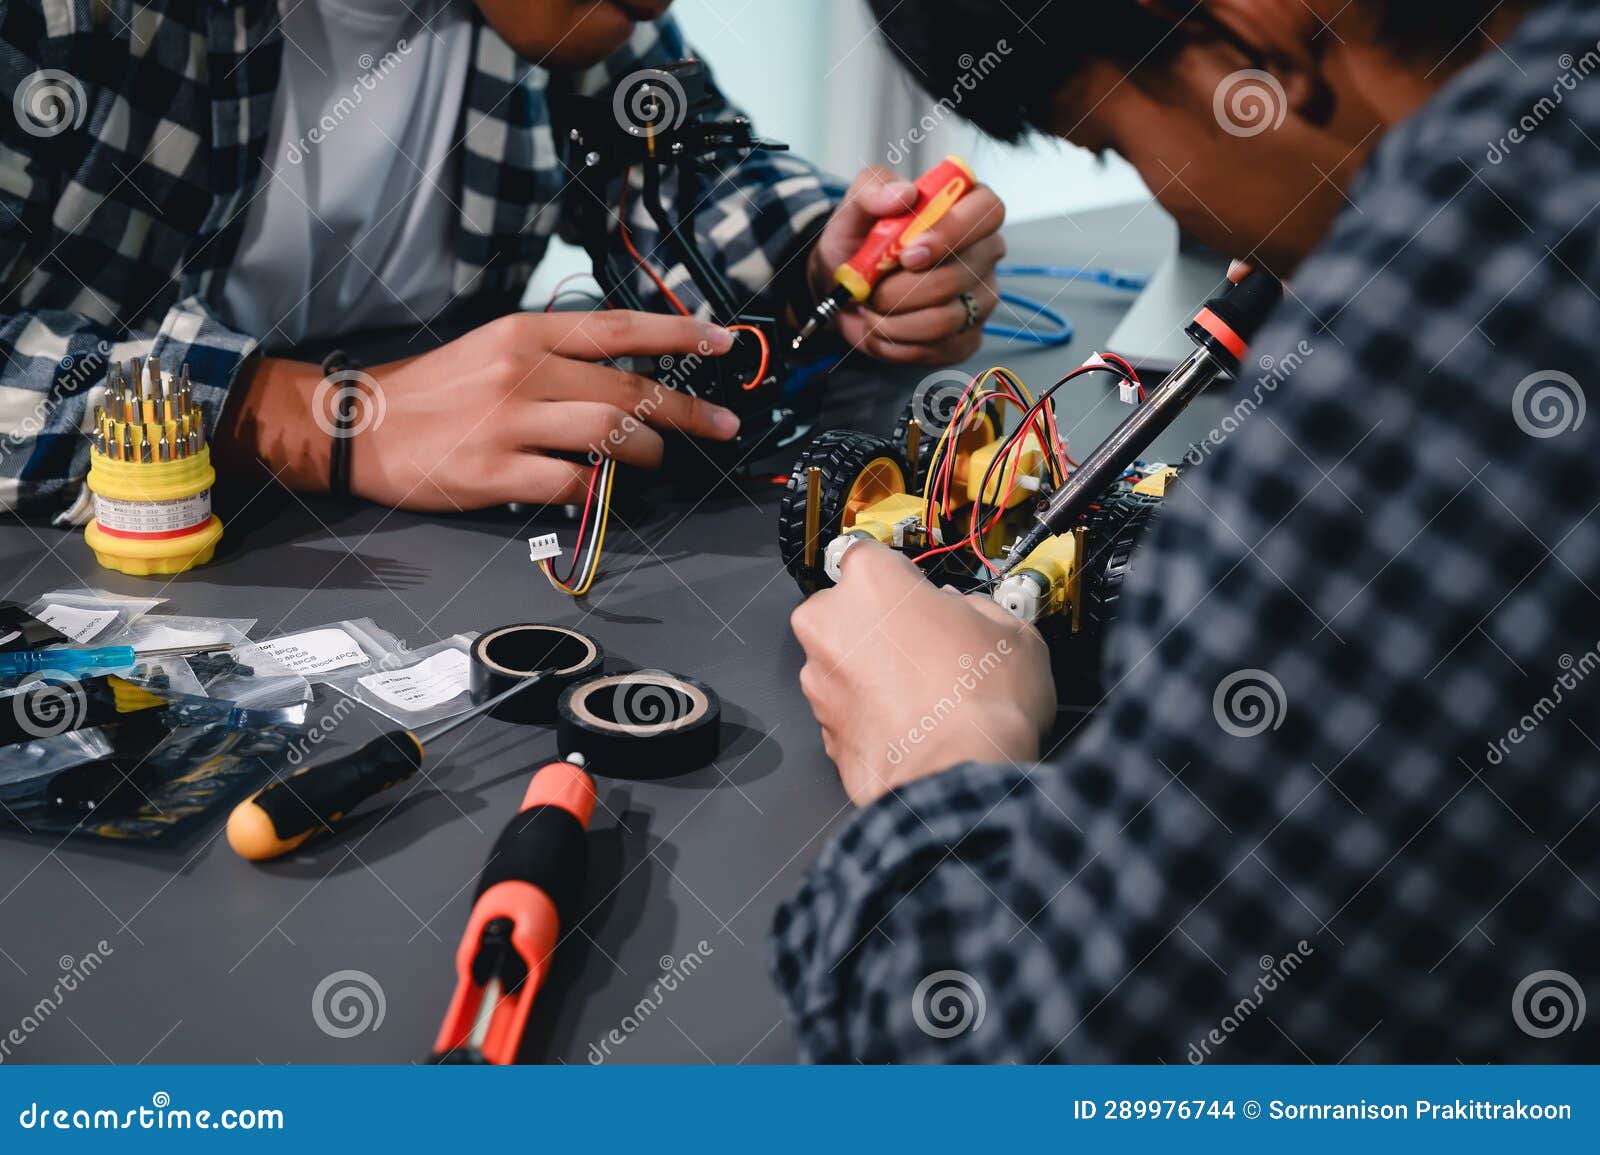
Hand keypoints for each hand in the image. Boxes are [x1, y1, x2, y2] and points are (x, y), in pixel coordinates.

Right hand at [217, 311, 741, 509]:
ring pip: (609, 435)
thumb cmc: (435, 389)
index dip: (679, 332)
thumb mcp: (495, 346)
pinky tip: (600, 490)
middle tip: (725, 424)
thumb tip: (627, 371)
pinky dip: (595, 490)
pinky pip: (569, 484)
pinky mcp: (494, 472)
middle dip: (689, 409)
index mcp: (526, 333)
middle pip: (629, 389)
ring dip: (648, 451)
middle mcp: (523, 371)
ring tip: (659, 459)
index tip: (724, 339)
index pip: (620, 327)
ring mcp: (509, 423)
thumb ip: (558, 354)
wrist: (360, 426)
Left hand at [789, 541, 1056, 806]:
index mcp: (870, 581)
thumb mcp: (1011, 629)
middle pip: (848, 610)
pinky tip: (911, 726)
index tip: (922, 595)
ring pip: (843, 662)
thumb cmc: (982, 701)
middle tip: (928, 649)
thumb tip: (966, 612)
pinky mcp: (821, 731)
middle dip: (880, 625)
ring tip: (926, 696)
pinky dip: (870, 715)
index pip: (869, 556)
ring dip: (873, 673)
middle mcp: (830, 624)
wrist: (957, 777)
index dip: (901, 578)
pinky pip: (846, 710)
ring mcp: (819, 681)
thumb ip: (975, 607)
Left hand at [808, 167, 1005, 365]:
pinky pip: (937, 350)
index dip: (952, 233)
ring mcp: (981, 298)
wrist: (845, 286)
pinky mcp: (967, 337)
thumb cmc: (861, 240)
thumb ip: (874, 188)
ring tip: (871, 309)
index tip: (908, 252)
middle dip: (903, 289)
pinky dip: (896, 344)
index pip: (988, 211)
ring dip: (894, 320)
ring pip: (945, 319)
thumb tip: (904, 194)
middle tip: (872, 289)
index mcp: (967, 209)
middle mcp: (984, 253)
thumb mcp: (855, 206)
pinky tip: (881, 329)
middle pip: (960, 275)